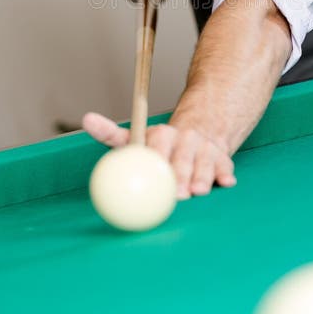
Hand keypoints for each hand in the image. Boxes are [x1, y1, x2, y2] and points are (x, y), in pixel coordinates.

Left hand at [82, 112, 236, 199]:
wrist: (201, 129)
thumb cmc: (161, 144)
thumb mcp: (138, 135)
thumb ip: (111, 133)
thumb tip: (86, 119)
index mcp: (164, 134)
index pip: (160, 145)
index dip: (158, 156)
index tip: (156, 166)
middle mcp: (186, 139)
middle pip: (183, 158)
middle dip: (180, 175)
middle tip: (176, 194)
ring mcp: (206, 149)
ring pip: (204, 164)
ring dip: (202, 177)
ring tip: (199, 192)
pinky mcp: (222, 159)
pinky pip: (225, 167)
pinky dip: (224, 175)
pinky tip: (226, 183)